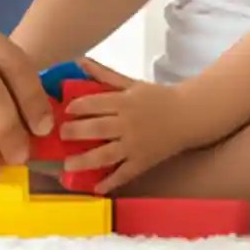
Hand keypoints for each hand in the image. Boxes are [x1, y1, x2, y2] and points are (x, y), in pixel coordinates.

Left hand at [59, 58, 193, 193]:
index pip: (96, 103)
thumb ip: (104, 75)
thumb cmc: (156, 98)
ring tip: (67, 165)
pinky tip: (95, 188)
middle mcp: (128, 124)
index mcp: (124, 102)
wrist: (189, 115)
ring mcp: (135, 145)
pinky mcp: (143, 162)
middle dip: (76, 132)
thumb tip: (79, 61)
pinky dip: (111, 182)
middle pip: (98, 129)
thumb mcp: (130, 83)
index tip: (64, 110)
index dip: (77, 106)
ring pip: (107, 154)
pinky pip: (125, 174)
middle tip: (60, 135)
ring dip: (86, 161)